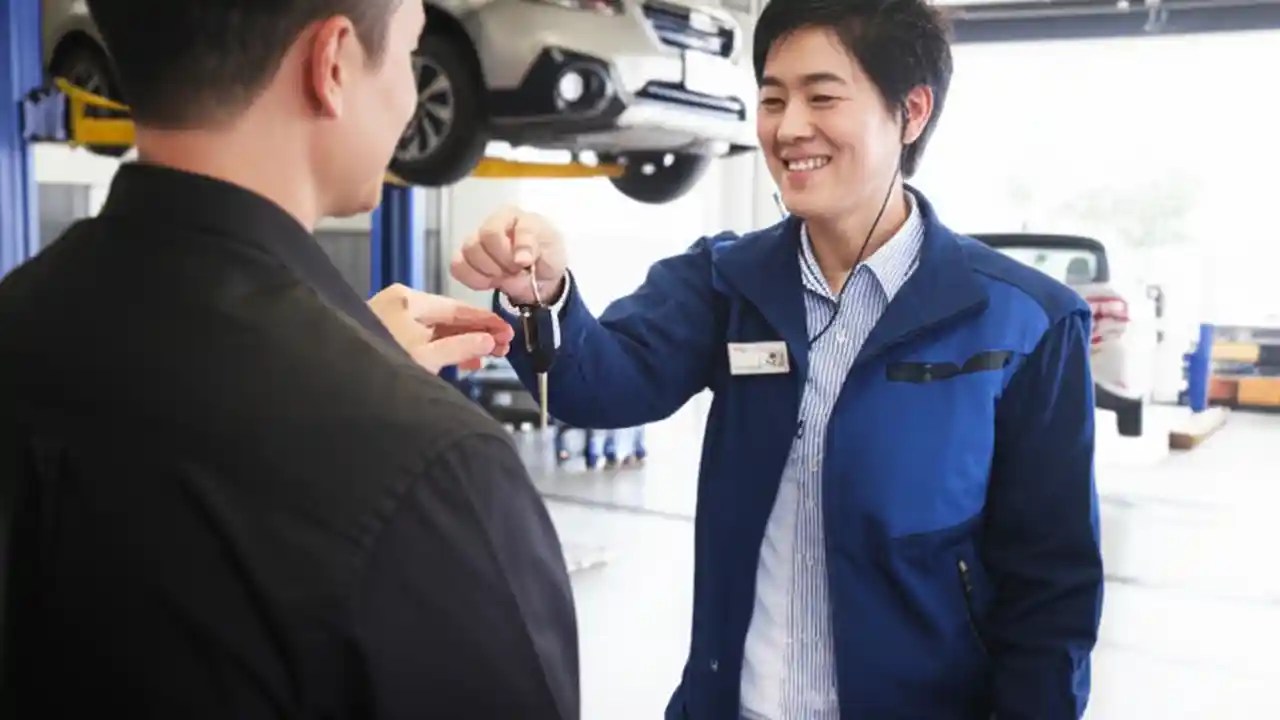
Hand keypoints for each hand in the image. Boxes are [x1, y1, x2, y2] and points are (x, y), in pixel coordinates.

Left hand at [368, 284, 513, 372]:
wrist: (338, 379)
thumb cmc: (376, 364)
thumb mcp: (427, 357)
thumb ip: (460, 348)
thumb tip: (488, 341)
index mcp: (409, 301)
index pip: (457, 308)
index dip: (486, 321)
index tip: (506, 331)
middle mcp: (400, 304)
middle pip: (448, 318)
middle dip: (477, 334)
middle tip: (502, 346)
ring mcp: (393, 318)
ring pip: (437, 329)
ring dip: (462, 343)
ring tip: (485, 357)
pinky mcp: (388, 333)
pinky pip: (424, 337)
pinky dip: (443, 348)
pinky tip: (460, 359)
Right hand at [450, 205, 567, 305]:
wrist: (543, 276)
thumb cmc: (547, 254)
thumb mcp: (552, 248)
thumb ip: (536, 248)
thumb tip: (520, 258)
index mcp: (510, 216)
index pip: (493, 230)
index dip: (506, 251)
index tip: (524, 264)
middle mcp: (489, 224)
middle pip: (477, 244)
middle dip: (499, 264)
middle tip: (517, 271)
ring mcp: (476, 241)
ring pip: (466, 255)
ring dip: (488, 273)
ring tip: (506, 275)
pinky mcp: (467, 259)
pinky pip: (458, 268)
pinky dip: (474, 279)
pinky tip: (491, 282)